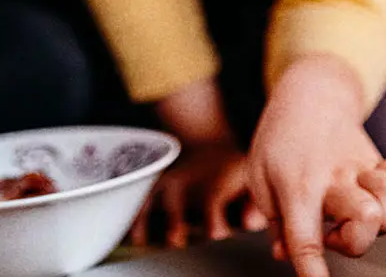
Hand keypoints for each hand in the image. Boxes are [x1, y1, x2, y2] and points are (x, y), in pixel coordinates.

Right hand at [131, 140, 266, 248]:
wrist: (209, 147)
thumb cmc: (232, 173)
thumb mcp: (249, 179)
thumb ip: (252, 204)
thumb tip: (250, 223)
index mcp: (214, 184)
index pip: (212, 200)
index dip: (214, 218)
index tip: (216, 233)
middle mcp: (187, 184)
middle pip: (177, 201)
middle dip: (175, 219)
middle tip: (175, 237)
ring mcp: (167, 188)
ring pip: (153, 201)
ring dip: (147, 219)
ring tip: (141, 239)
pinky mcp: (154, 191)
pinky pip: (139, 205)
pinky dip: (134, 220)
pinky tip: (133, 238)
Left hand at [246, 56, 385, 276]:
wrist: (312, 94)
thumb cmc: (282, 137)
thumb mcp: (259, 177)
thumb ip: (274, 221)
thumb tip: (285, 255)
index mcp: (299, 187)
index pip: (306, 239)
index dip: (313, 271)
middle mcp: (335, 179)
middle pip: (366, 222)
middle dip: (355, 242)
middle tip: (333, 231)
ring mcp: (361, 169)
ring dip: (379, 219)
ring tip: (354, 211)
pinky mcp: (379, 162)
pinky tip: (377, 190)